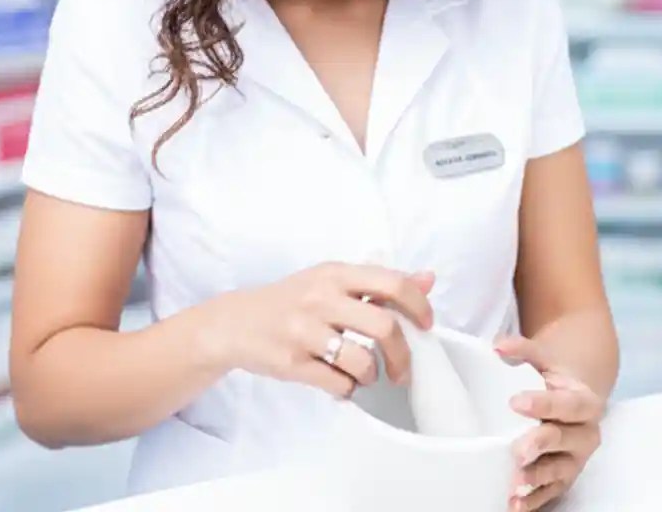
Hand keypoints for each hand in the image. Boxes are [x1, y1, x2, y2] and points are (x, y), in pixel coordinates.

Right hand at [212, 263, 434, 397]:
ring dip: (370, 375)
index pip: (392, 284)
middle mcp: (320, 298)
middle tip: (401, 370)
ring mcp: (304, 331)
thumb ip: (379, 283)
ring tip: (362, 375)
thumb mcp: (332, 281)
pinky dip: (347, 388)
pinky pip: (337, 383)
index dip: (418, 306)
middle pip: (384, 326)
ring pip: (362, 360)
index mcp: (335, 274)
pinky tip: (340, 382)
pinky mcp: (291, 362)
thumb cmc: (291, 301)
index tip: (426, 325)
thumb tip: (427, 278)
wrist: (233, 323)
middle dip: (402, 355)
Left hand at [496, 336, 604, 511]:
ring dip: (537, 478)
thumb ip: (523, 351)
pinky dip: (533, 500)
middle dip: (541, 444)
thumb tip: (498, 345)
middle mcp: (586, 433)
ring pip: (559, 470)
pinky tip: (514, 504)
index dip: (543, 404)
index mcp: (584, 402)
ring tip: (515, 482)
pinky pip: (550, 493)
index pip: (567, 404)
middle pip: (564, 439)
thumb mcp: (545, 361)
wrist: (573, 405)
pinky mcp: (564, 480)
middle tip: (517, 449)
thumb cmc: (554, 383)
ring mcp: (575, 459)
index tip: (515, 401)